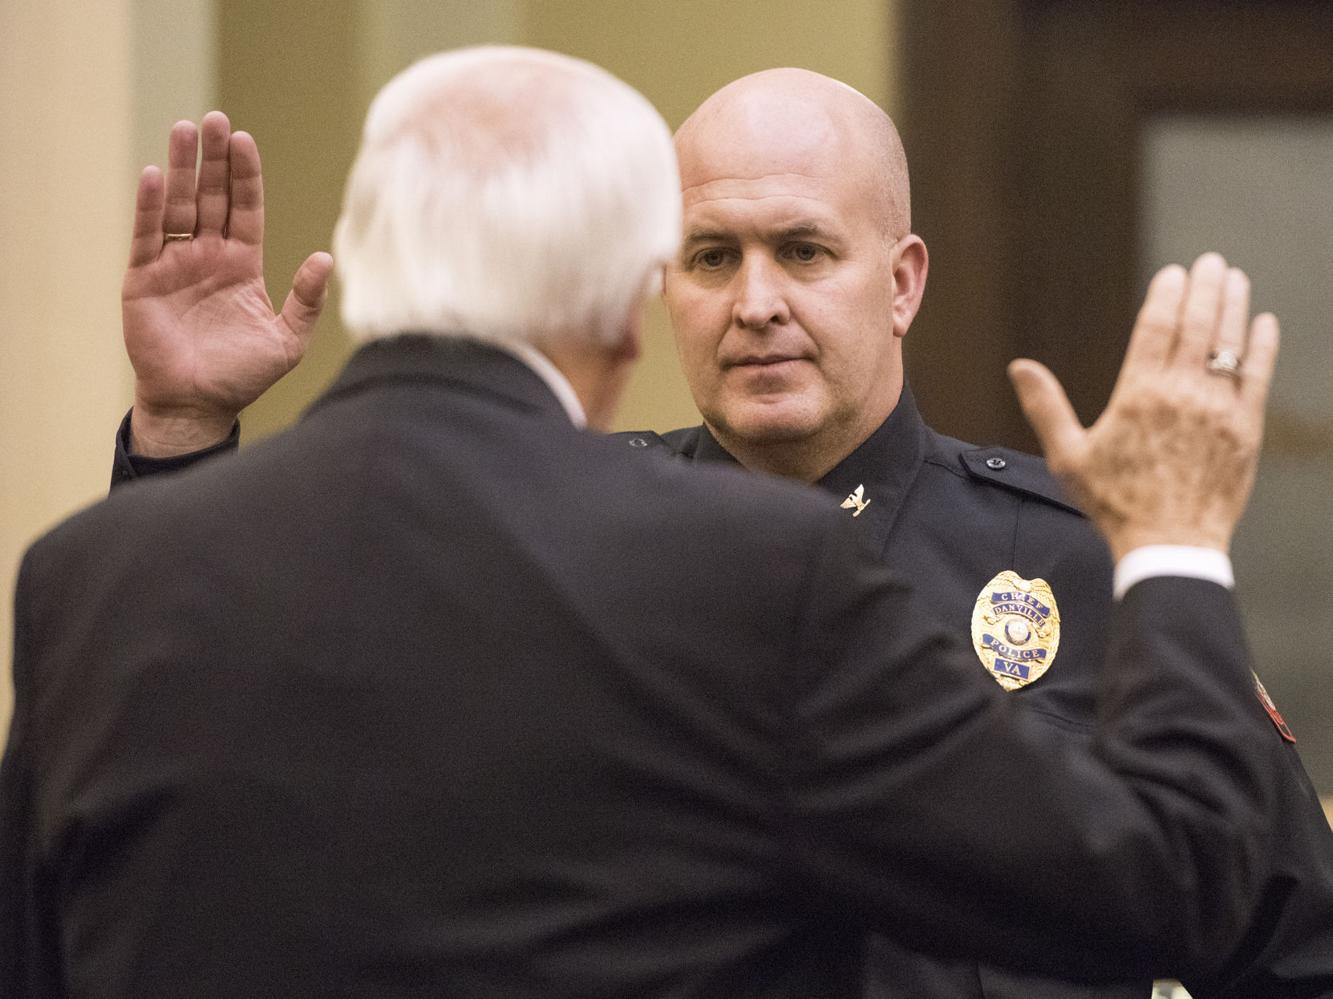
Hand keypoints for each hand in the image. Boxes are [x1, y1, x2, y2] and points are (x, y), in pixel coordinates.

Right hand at [122, 111, 333, 455]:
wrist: (199, 405)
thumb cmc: (243, 375)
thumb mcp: (288, 339)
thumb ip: (307, 300)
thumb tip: (326, 258)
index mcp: (242, 265)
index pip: (245, 208)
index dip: (245, 175)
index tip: (244, 140)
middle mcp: (208, 256)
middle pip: (211, 196)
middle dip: (213, 158)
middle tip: (215, 119)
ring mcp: (175, 265)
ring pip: (179, 206)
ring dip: (181, 168)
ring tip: (184, 129)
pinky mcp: (144, 279)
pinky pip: (147, 236)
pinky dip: (150, 206)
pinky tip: (155, 176)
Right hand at [1008, 253, 1279, 560]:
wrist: (1169, 545)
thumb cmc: (1114, 504)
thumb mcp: (1067, 456)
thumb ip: (1045, 406)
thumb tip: (1019, 367)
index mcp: (1138, 395)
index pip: (1157, 328)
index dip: (1166, 295)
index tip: (1173, 273)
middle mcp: (1181, 394)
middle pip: (1198, 325)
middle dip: (1205, 288)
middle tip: (1211, 262)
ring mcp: (1219, 409)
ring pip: (1230, 344)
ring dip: (1234, 306)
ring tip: (1234, 280)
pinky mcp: (1246, 429)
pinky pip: (1258, 377)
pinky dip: (1262, 347)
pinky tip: (1263, 324)